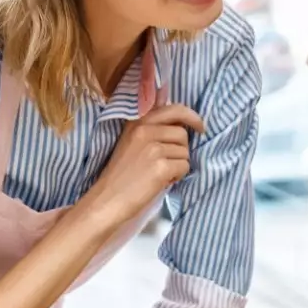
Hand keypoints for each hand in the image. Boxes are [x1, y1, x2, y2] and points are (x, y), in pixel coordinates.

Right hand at [91, 104, 205, 222]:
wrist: (108, 199)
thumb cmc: (121, 173)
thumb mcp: (131, 141)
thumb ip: (151, 127)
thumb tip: (177, 116)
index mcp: (137, 122)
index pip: (174, 109)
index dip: (191, 116)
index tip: (199, 126)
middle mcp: (145, 130)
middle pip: (182, 133)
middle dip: (181, 148)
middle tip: (170, 160)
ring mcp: (153, 148)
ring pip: (185, 151)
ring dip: (178, 164)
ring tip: (160, 172)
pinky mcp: (161, 167)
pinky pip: (184, 166)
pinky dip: (177, 176)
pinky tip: (162, 181)